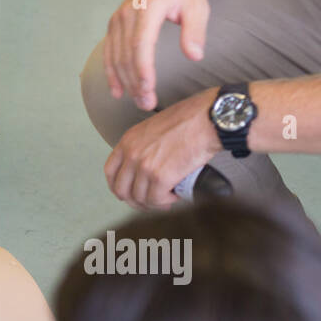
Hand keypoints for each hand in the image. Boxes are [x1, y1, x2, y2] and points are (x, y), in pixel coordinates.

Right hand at [104, 0, 209, 109]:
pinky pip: (109, 54)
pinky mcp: (113, 26)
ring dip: (125, 83)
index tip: (148, 89)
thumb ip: (195, 30)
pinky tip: (118, 91)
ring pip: (116, 58)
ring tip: (138, 101)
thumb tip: (194, 56)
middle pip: (126, 56)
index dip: (142, 69)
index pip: (140, 44)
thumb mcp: (197, 3)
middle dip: (135, 83)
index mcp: (148, 7)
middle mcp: (127, 14)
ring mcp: (117, 21)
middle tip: (147, 104)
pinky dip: (111, 74)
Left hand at [104, 88, 219, 208]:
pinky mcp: (161, 177)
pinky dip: (165, 202)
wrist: (210, 118)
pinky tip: (175, 196)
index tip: (127, 192)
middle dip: (134, 200)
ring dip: (153, 202)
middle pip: (122, 190)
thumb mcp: (154, 127)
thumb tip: (144, 168)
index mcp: (128, 140)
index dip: (118, 186)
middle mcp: (132, 154)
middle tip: (149, 201)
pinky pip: (156, 200)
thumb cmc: (190, 119)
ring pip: (139, 198)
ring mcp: (145, 166)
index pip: (110, 172)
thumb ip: (143, 146)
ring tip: (167, 198)